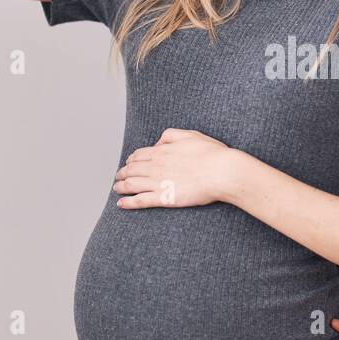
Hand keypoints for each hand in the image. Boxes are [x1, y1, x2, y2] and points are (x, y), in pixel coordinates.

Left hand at [113, 128, 236, 208]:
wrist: (222, 172)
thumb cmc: (212, 154)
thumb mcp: (190, 135)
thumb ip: (171, 135)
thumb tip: (157, 143)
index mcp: (162, 151)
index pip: (139, 155)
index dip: (131, 160)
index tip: (128, 163)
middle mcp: (156, 166)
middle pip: (132, 170)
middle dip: (122, 173)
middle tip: (119, 177)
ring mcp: (159, 183)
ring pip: (132, 185)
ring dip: (121, 186)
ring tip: (116, 188)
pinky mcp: (164, 198)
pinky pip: (140, 201)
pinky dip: (128, 203)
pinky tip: (121, 204)